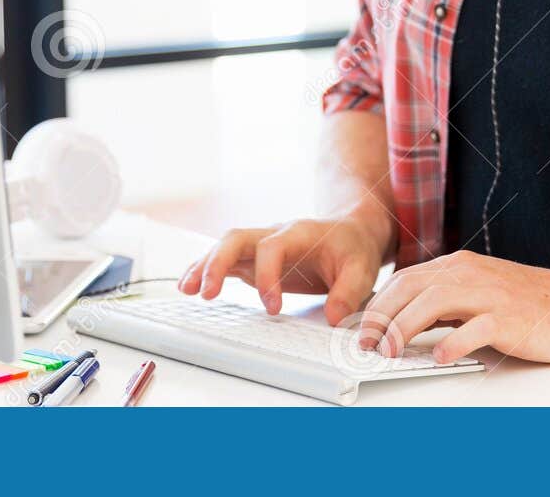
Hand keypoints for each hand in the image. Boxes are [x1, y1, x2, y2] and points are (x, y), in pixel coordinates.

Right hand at [177, 215, 387, 325]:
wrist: (350, 232)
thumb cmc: (353, 248)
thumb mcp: (363, 268)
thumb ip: (350, 292)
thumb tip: (333, 317)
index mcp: (299, 233)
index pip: (272, 247)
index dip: (267, 276)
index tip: (273, 306)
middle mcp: (274, 234)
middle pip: (236, 238)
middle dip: (218, 264)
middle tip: (207, 293)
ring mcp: (261, 245)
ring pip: (224, 247)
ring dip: (204, 267)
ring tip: (186, 290)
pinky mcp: (254, 259)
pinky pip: (225, 260)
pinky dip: (205, 271)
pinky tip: (190, 286)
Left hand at [355, 250, 549, 364]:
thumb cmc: (533, 304)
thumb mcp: (481, 294)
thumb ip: (447, 303)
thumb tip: (407, 323)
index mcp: (460, 267)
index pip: (406, 279)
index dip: (378, 303)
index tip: (361, 327)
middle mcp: (470, 275)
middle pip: (411, 287)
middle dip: (381, 316)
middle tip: (366, 342)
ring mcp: (491, 294)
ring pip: (434, 302)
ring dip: (405, 328)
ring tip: (390, 351)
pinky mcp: (511, 318)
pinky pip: (475, 328)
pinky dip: (452, 342)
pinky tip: (439, 357)